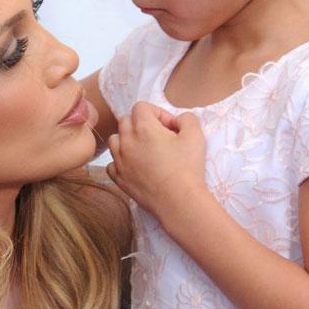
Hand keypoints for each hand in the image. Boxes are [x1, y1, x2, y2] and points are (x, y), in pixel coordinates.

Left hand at [105, 104, 206, 225]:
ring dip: (128, 140)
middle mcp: (126, 142)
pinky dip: (122, 162)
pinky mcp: (119, 178)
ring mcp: (120, 161)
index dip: (157, 113)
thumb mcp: (195, 135)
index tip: (170, 128)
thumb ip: (187, 118)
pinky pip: (113, 163)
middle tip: (160, 138)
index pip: (141, 107)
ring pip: (115, 140)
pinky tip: (137, 166)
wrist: (178, 201)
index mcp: (143, 128)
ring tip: (146, 151)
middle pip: (126, 121)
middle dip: (142, 124)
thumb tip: (178, 120)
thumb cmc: (187, 168)